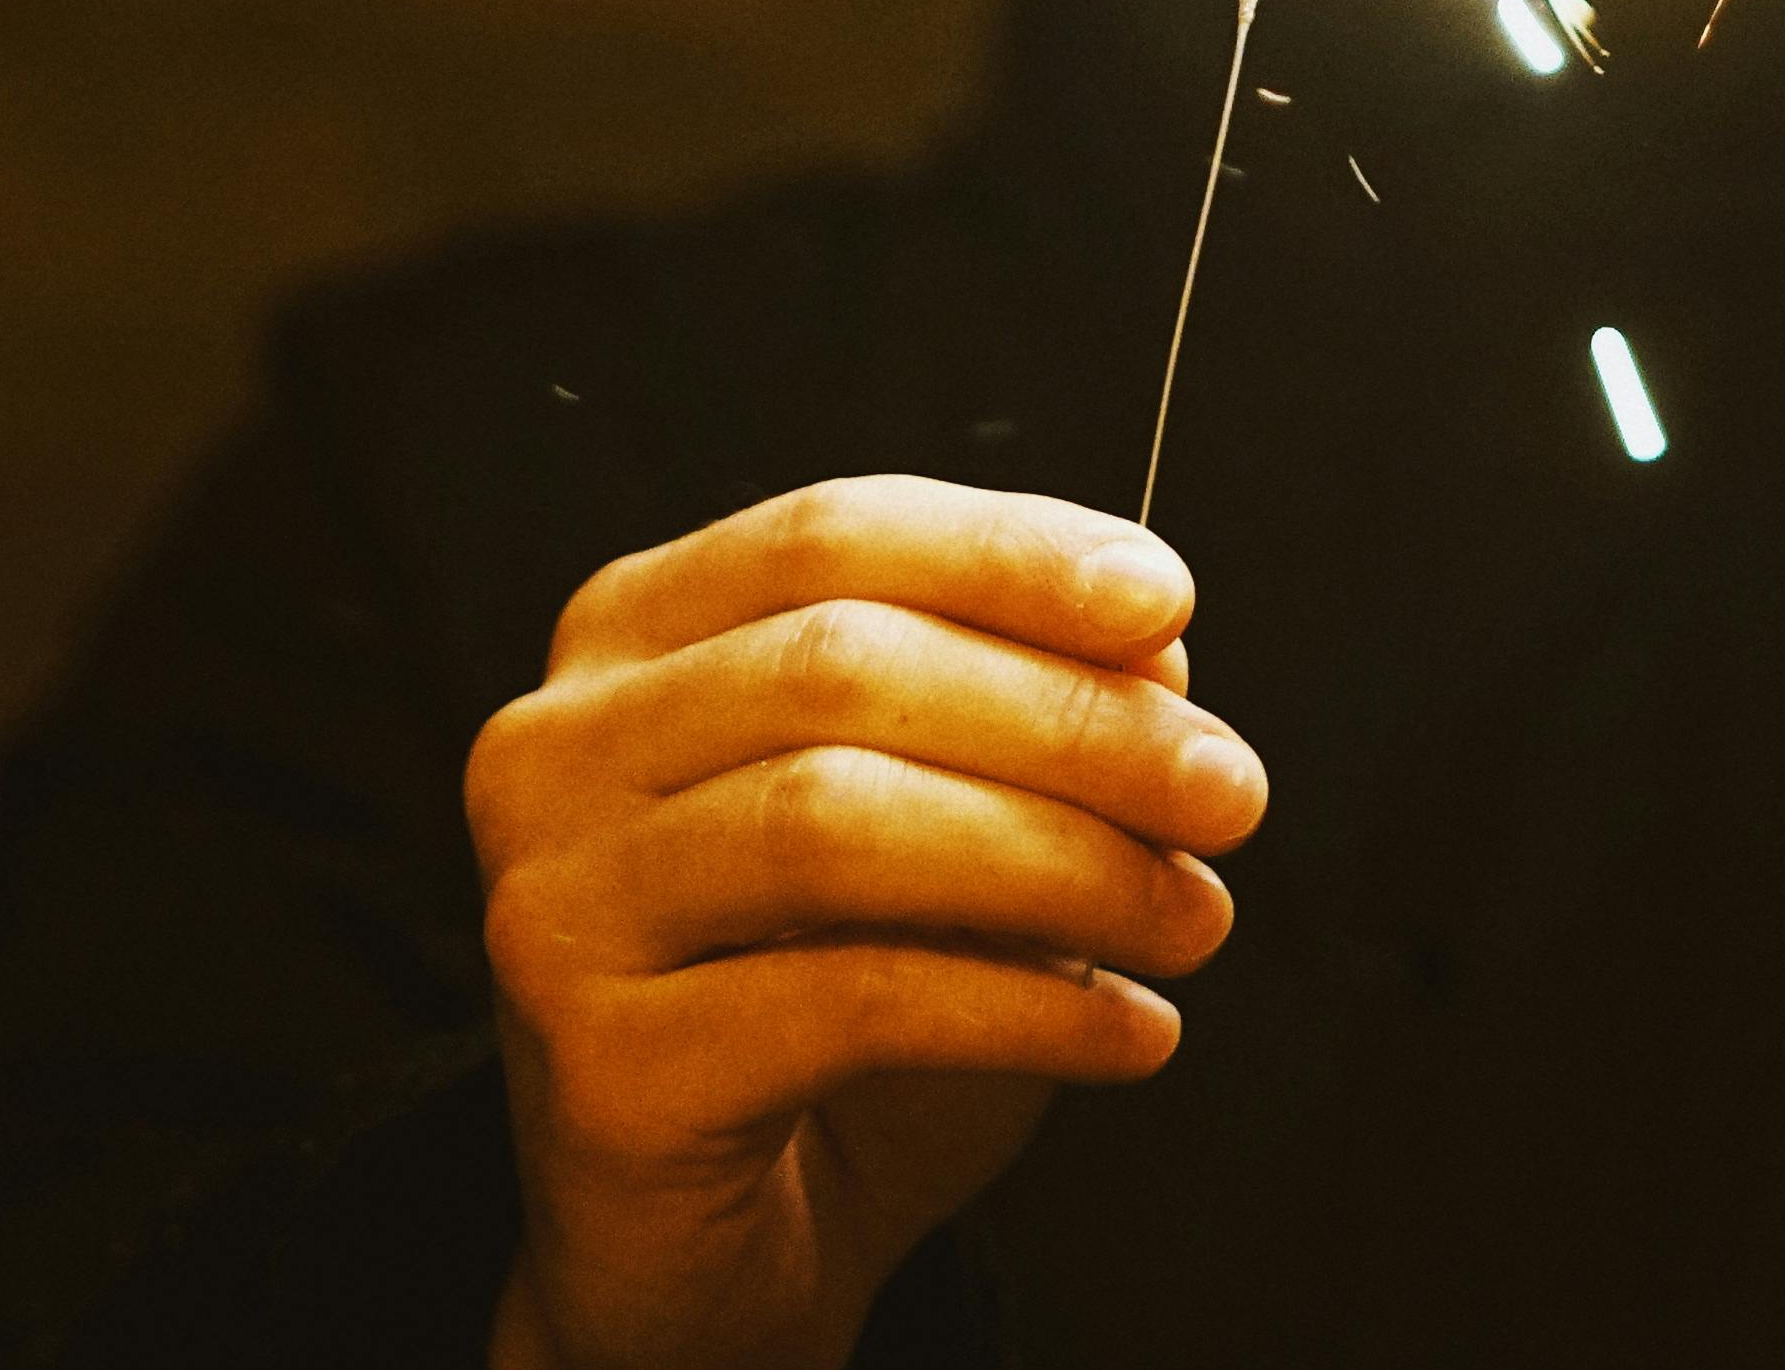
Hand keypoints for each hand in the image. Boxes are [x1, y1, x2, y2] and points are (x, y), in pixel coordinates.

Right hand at [464, 475, 1266, 1369]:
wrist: (706, 1248)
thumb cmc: (823, 1002)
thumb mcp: (936, 824)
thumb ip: (1021, 715)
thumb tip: (1158, 643)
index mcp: (630, 634)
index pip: (830, 536)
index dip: (1008, 554)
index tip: (1168, 599)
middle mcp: (554, 747)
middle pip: (842, 670)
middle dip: (1070, 722)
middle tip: (1231, 790)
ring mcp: (552, 904)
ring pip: (835, 822)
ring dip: (1061, 864)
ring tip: (1196, 916)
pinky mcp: (598, 1066)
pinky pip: (847, 1002)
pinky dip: (1022, 1008)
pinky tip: (1134, 1031)